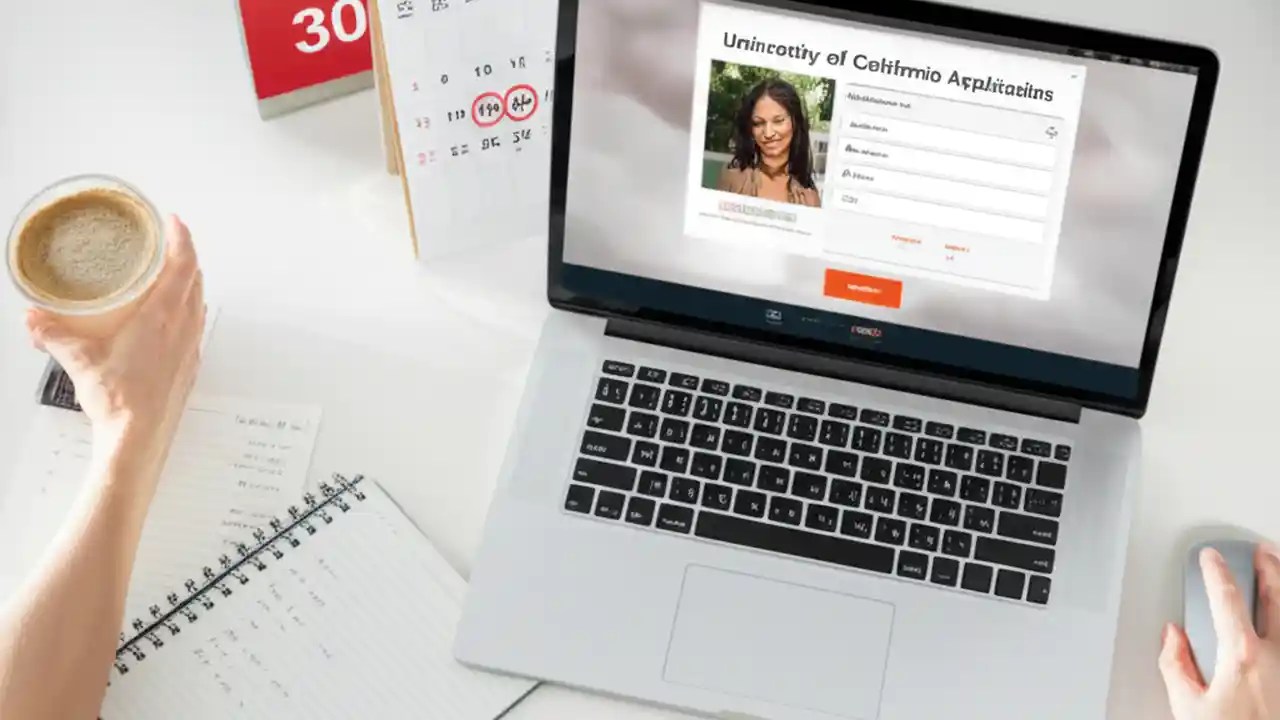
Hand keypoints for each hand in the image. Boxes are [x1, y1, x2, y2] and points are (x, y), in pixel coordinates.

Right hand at [25, 215, 204, 497]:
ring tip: (169, 275)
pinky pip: (196, 327)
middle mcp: (184, 328)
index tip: (174, 221)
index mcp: (162, 317)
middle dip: (184, 257)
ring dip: (188, 284)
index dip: (182, 239)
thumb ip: (53, 334)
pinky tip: (170, 318)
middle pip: (195, 279)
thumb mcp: (79, 361)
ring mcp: (191, 348)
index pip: (183, 265)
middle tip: (167, 243)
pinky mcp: (190, 366)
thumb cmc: (118, 401)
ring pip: (198, 303)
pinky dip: (188, 311)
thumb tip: (33, 317)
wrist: (138, 439)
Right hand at [1159, 544, 1279, 719]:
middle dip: (1268, 567)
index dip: (1216, 571)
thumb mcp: (1187, 708)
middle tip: (1261, 552)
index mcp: (1241, 654)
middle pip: (1276, 596)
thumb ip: (1176, 666)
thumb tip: (1173, 639)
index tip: (1212, 558)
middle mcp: (1277, 656)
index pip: (1226, 596)